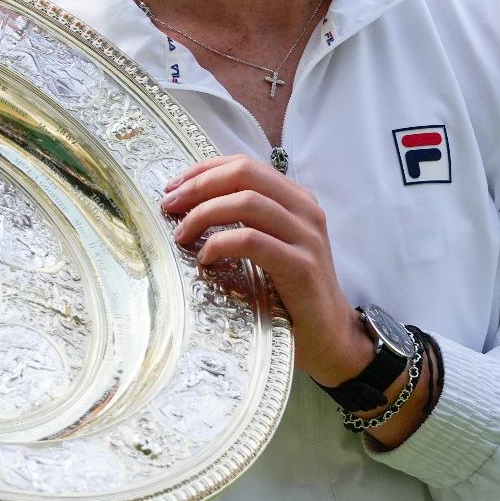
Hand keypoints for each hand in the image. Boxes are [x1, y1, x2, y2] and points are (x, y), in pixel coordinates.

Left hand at [160, 154, 373, 385]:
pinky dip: (220, 244)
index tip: (173, 187)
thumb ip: (248, 221)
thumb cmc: (291, 292)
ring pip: (246, 202)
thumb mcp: (272, 246)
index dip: (204, 170)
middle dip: (199, 185)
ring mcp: (306, 236)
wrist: (330, 335)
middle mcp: (305, 210)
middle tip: (170, 205)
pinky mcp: (301, 266)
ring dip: (203, 214)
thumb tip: (191, 205)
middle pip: (244, 175)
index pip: (245, 165)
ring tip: (181, 235)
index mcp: (297, 199)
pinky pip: (252, 241)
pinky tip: (205, 259)